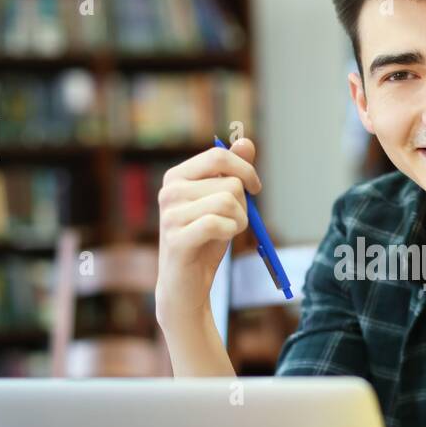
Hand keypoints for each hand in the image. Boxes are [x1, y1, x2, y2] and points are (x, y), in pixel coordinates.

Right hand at [154, 137, 260, 327]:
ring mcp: (170, 215)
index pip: (218, 155)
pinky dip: (230, 232)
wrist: (186, 284)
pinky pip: (219, 223)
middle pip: (229, 182)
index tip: (256, 188)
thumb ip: (233, 172)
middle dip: (243, 205)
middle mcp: (169, 191)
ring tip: (226, 233)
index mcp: (177, 176)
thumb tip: (246, 142)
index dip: (245, 169)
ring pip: (227, 202)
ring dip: (239, 221)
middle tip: (233, 223)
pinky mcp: (176, 238)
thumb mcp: (222, 202)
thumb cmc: (206, 241)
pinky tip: (221, 241)